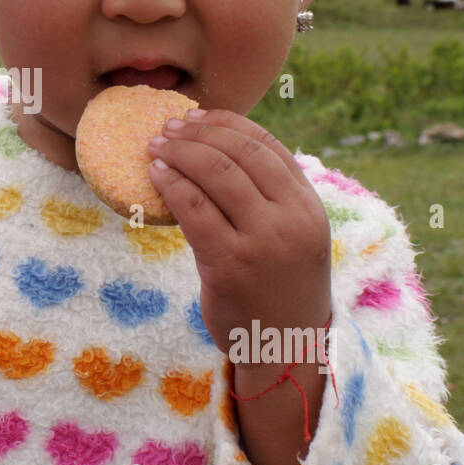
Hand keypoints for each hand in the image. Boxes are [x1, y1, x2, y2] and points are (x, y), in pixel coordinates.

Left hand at [146, 109, 331, 362]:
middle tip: (168, 128)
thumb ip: (271, 197)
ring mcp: (262, 241)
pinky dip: (171, 185)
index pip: (267, 146)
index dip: (228, 123)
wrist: (285, 348)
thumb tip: (221, 150)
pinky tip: (155, 176)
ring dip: (180, 153)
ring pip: (216, 175)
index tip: (198, 116)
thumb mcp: (294, 235)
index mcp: (308, 206)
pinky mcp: (230, 264)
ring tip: (155, 147)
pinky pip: (194, 209)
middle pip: (239, 153)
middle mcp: (292, 218)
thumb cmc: (280, 287)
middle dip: (198, 133)